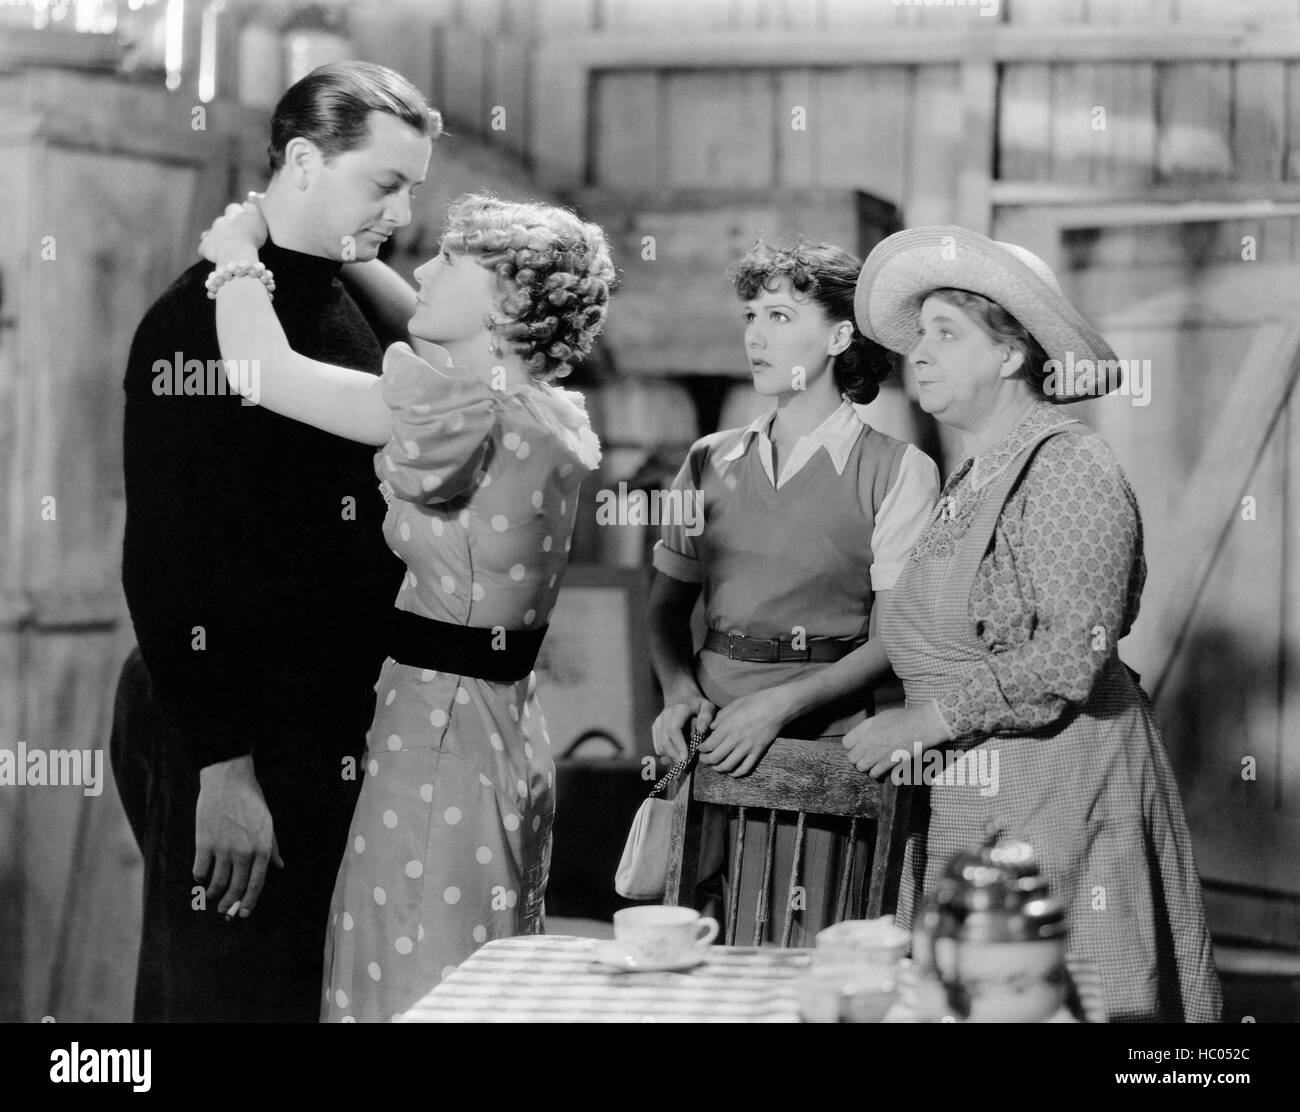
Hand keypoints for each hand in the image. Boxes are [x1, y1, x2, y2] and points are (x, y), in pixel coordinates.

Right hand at [193, 754, 283, 916]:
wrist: (228, 780)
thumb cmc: (251, 800)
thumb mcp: (268, 823)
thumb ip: (272, 847)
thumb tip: (280, 866)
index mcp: (262, 847)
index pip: (257, 883)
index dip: (249, 901)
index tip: (242, 913)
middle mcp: (244, 852)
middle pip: (236, 887)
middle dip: (229, 902)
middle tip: (223, 910)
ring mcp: (223, 849)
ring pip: (217, 882)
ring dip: (213, 893)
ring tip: (211, 896)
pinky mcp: (204, 843)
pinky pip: (200, 870)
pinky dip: (199, 878)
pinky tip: (200, 878)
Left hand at [198, 194, 267, 263]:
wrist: (236, 253)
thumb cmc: (251, 237)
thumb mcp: (258, 219)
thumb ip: (253, 209)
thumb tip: (246, 203)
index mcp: (233, 215)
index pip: (233, 208)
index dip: (237, 212)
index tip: (243, 217)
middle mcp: (220, 222)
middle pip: (221, 221)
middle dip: (226, 226)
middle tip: (235, 235)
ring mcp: (211, 234)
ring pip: (210, 233)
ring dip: (216, 237)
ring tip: (223, 246)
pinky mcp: (205, 246)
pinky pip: (203, 248)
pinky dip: (207, 251)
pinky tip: (211, 256)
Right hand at [652, 690, 716, 764]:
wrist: (680, 694)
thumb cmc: (697, 702)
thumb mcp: (707, 705)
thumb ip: (706, 717)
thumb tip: (701, 730)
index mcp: (678, 710)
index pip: (673, 730)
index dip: (678, 745)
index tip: (686, 758)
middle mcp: (665, 716)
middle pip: (665, 740)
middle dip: (674, 755)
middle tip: (685, 765)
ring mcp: (658, 722)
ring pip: (660, 745)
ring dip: (670, 755)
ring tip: (683, 760)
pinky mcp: (655, 727)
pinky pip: (657, 745)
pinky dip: (665, 753)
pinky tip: (676, 754)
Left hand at [698, 686, 796, 777]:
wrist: (777, 707)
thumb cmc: (755, 702)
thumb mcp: (733, 705)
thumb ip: (720, 718)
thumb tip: (711, 729)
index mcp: (728, 726)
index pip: (709, 745)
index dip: (701, 749)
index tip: (700, 748)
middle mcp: (736, 739)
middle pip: (715, 758)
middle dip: (706, 761)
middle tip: (703, 759)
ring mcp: (748, 748)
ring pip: (728, 766)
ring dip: (718, 769)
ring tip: (715, 766)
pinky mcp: (758, 752)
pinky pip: (745, 768)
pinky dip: (735, 773)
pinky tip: (731, 771)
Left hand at [842, 702, 949, 777]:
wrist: (920, 726)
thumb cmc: (904, 718)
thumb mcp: (882, 717)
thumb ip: (869, 727)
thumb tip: (863, 735)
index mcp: (865, 728)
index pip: (846, 743)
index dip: (851, 746)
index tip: (856, 746)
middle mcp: (868, 741)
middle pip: (851, 757)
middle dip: (856, 757)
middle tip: (863, 756)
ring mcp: (877, 753)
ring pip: (860, 767)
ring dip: (865, 766)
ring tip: (871, 763)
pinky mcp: (887, 764)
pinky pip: (874, 774)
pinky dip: (876, 773)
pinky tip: (880, 769)